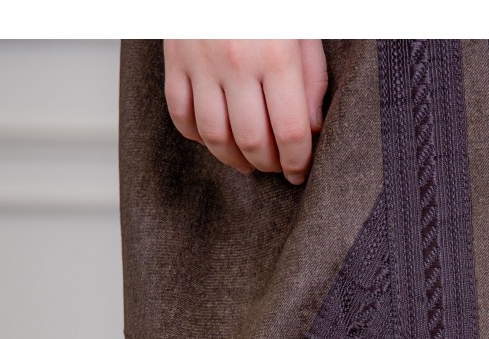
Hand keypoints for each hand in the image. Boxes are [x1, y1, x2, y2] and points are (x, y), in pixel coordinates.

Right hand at [163, 40, 327, 185]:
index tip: (301, 171)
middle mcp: (237, 62)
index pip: (291, 132)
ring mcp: (201, 61)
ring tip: (249, 161)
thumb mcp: (303, 31)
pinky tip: (217, 137)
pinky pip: (181, 116)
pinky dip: (199, 137)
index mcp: (276, 56)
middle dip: (269, 165)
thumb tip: (311, 131)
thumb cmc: (270, 0)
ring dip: (234, 160)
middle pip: (252, 142)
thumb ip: (312, 81)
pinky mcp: (175, 58)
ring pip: (215, 137)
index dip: (298, 162)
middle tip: (277, 166)